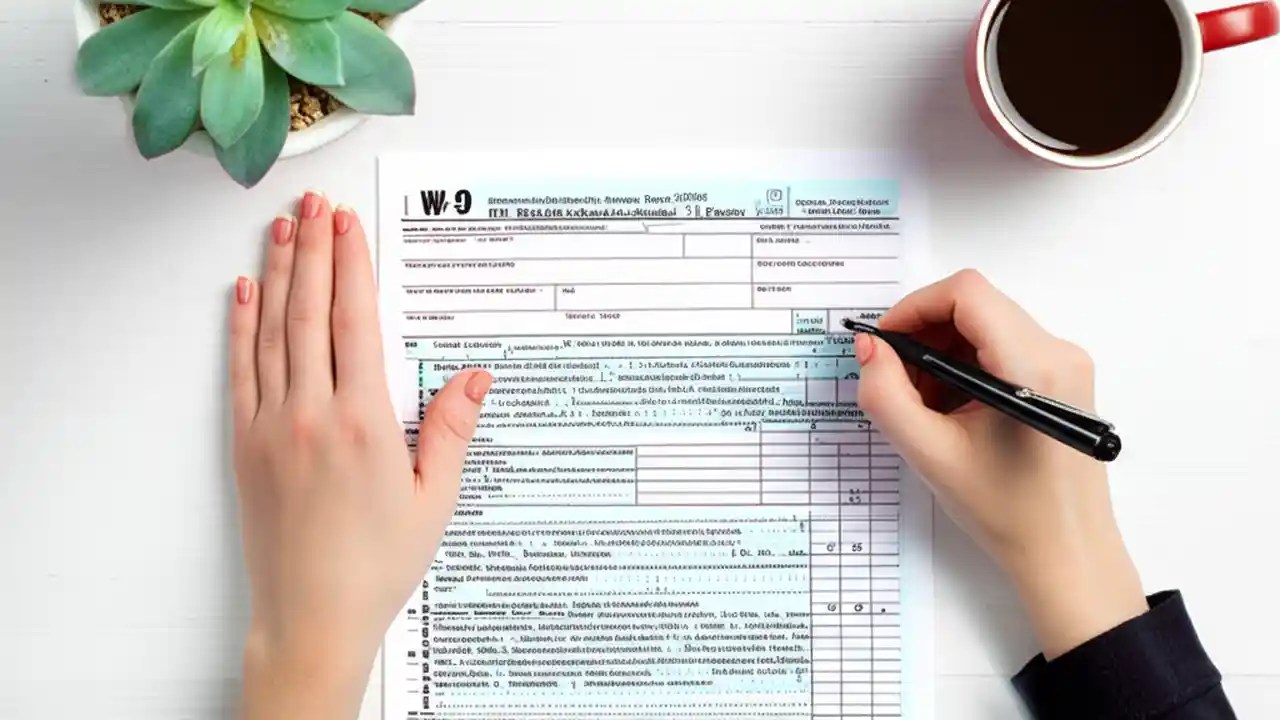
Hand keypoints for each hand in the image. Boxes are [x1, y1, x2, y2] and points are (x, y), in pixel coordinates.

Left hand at [228, 192, 490, 718]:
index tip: (350, 225)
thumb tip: (474, 378)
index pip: (355, 322)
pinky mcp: (245, 446)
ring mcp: (271, 427)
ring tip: (283, 228)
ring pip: (272, 332)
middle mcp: (312, 415)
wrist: (312, 616)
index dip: (352, 266)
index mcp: (365, 423)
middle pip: (310, 312)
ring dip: (278, 273)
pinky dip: (242, 327)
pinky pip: (241, 371)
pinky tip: (245, 293)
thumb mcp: (434, 498)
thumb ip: (450, 430)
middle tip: (315, 205)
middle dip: (315, 251)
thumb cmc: (377, 564)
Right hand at [856, 270, 1145, 658]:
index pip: (966, 293)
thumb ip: (887, 395)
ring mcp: (1066, 363)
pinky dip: (965, 366)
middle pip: (975, 306)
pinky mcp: (1063, 377)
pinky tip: (951, 411)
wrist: (1067, 553)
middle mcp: (1058, 353)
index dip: (915, 307)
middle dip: (925, 335)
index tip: (885, 342)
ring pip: (986, 325)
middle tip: (897, 381)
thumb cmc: (1009, 512)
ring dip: (943, 353)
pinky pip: (1003, 347)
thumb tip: (868, 347)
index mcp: (1033, 366)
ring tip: (924, 406)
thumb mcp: (931, 454)